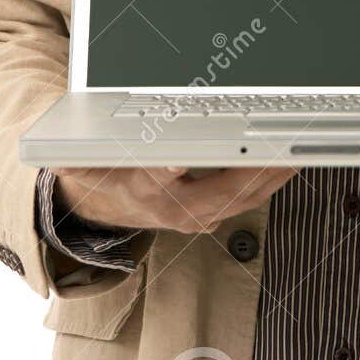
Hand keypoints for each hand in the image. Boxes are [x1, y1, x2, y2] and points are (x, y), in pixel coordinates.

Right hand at [51, 163, 295, 234]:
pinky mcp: (207, 214)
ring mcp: (193, 215)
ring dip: (270, 174)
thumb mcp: (75, 156)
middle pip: (220, 190)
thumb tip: (62, 151)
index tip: (196, 152)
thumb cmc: (93, 170)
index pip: (160, 176)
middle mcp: (171, 208)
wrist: (96, 208)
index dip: (180, 165)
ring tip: (297, 148)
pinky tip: (286, 161)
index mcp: (139, 189)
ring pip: (240, 197)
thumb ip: (72, 153)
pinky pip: (244, 199)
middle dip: (254, 168)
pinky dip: (267, 180)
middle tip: (280, 144)